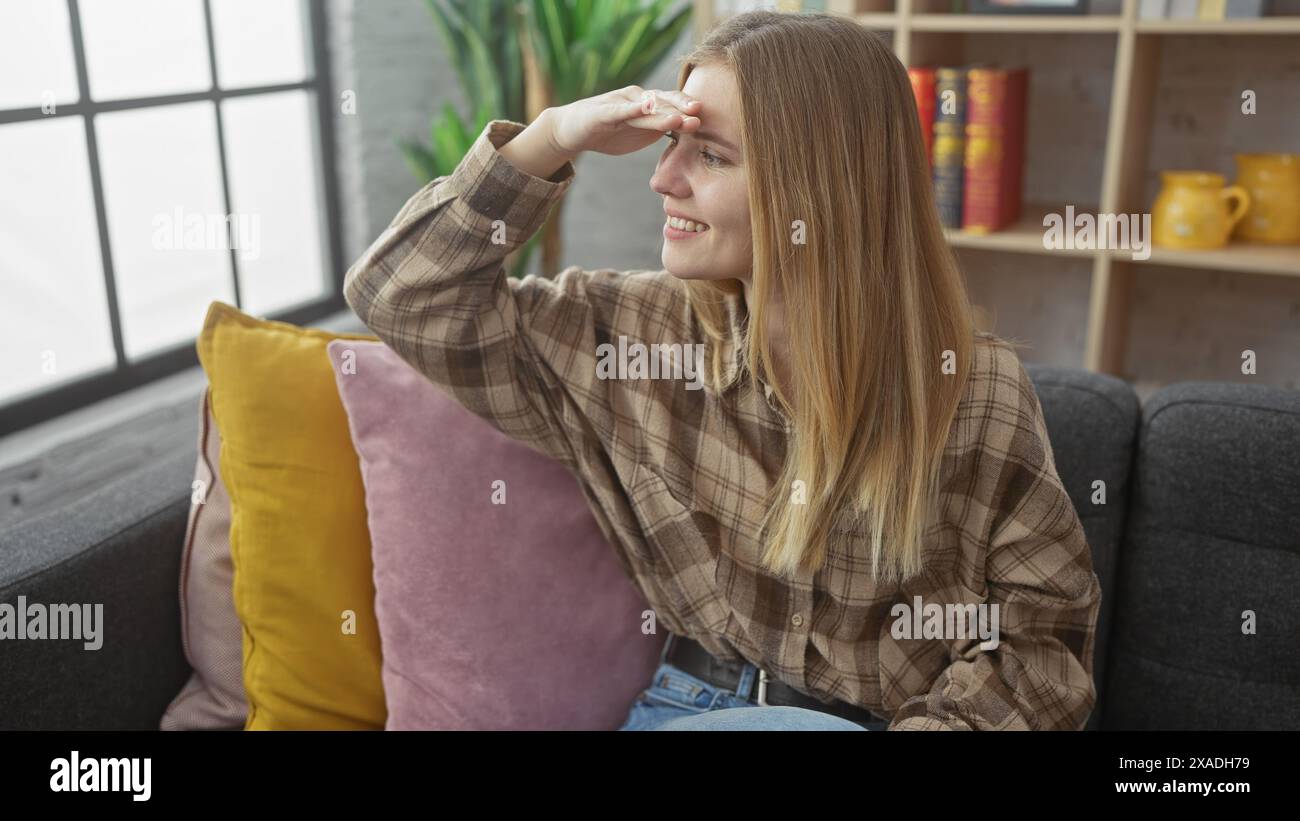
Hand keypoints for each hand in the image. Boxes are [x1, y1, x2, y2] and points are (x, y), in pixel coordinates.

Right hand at [545, 86, 702, 158]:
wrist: (572, 130)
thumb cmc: (609, 132)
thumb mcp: (639, 134)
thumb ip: (662, 131)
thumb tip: (691, 137)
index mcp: (649, 105)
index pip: (673, 105)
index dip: (689, 109)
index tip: (707, 117)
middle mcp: (637, 98)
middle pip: (663, 102)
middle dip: (681, 108)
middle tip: (699, 113)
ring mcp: (620, 103)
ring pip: (645, 107)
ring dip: (662, 111)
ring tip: (678, 117)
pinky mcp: (603, 112)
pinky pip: (620, 110)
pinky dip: (633, 108)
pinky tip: (645, 106)